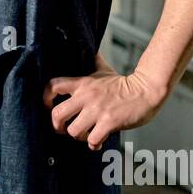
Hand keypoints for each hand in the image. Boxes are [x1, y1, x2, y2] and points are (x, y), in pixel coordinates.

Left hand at [42, 53, 167, 150]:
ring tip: (85, 135)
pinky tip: (97, 142)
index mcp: (82, 83)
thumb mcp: (104, 70)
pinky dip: (93, 144)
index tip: (49, 106)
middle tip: (63, 129)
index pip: (53, 86)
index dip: (46, 98)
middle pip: (57, 114)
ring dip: (77, 136)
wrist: (146, 91)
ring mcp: (97, 110)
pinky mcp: (109, 122)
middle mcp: (86, 96)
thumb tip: (89, 48)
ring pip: (73, 130)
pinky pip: (92, 139)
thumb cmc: (124, 83)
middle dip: (57, 125)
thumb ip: (93, 62)